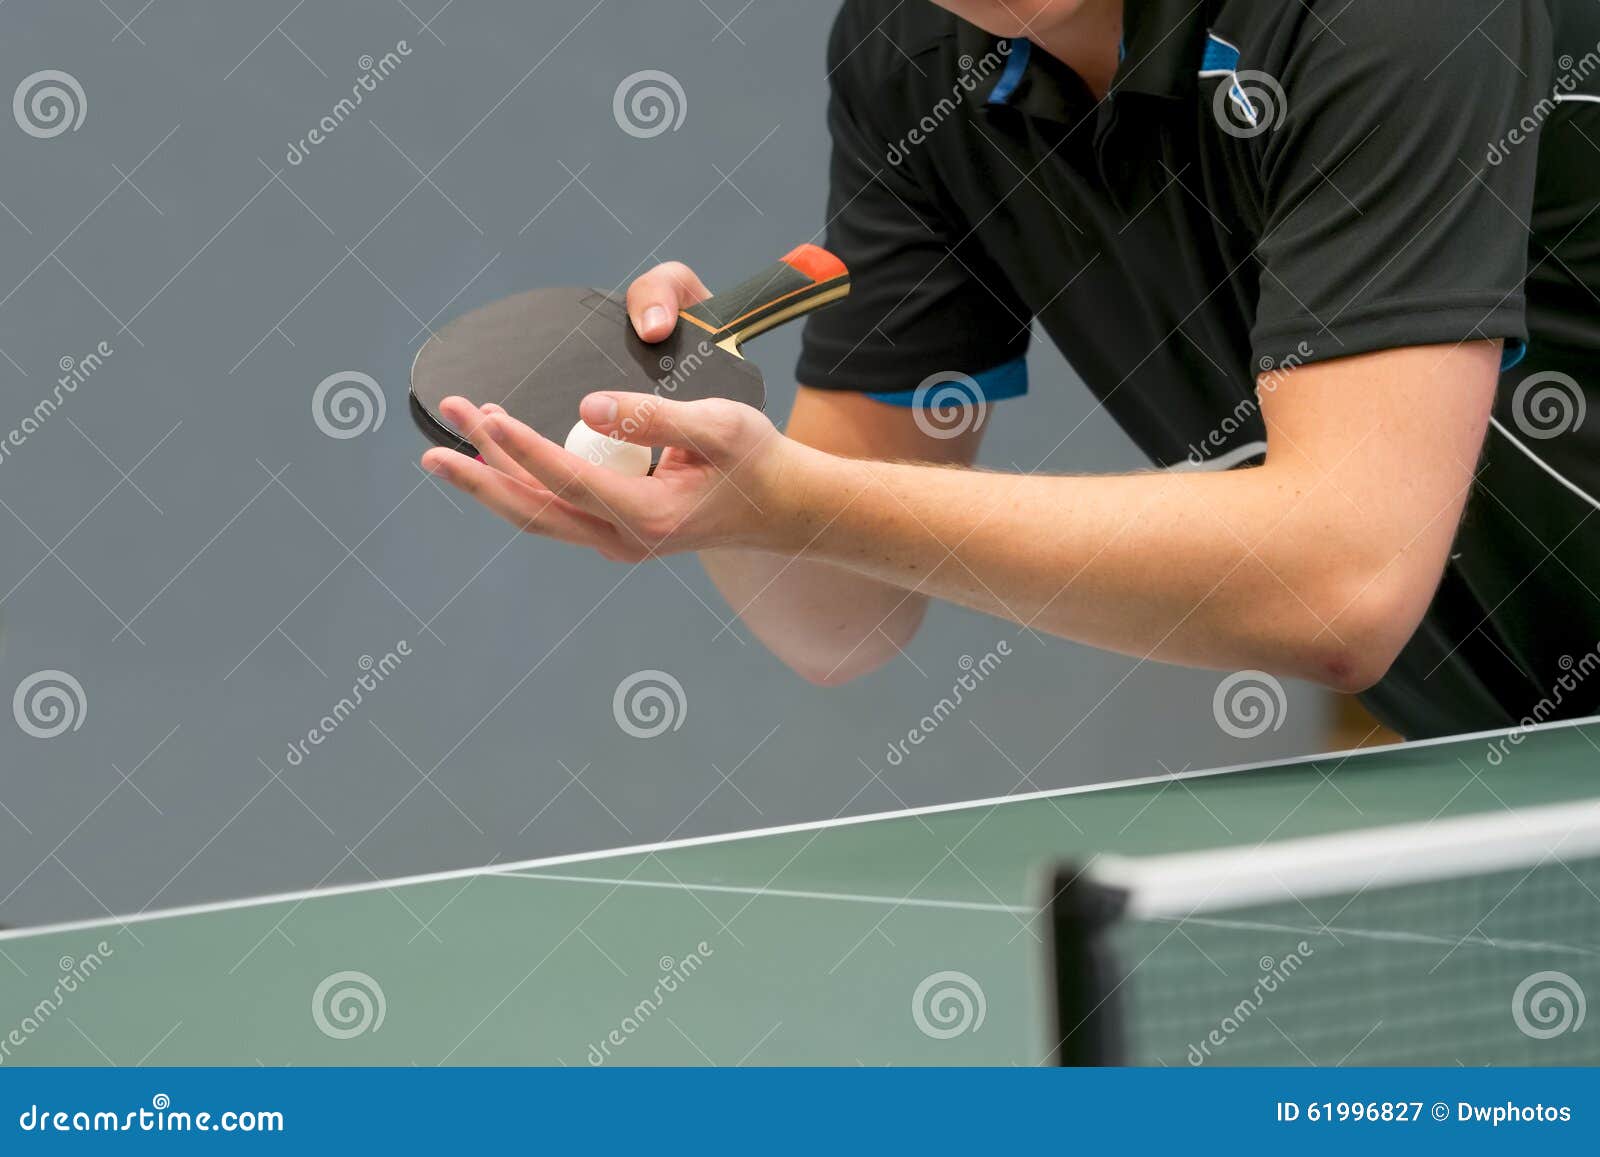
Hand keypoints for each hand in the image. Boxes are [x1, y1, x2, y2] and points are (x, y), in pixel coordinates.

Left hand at [418, 264, 810, 561]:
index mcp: (647, 516)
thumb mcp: (720, 426)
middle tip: (431, 446)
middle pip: (531, 511)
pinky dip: (519, 484)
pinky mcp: (615, 534)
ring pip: (535, 516)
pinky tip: (498, 455)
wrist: (785, 510)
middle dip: (479, 475)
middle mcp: (623, 540)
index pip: (567, 478)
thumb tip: (587, 407)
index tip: (486, 416)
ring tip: (448, 446)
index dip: (521, 447)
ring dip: (490, 480)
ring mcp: (616, 542)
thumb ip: (653, 415)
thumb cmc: (759, 462)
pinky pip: (553, 512)